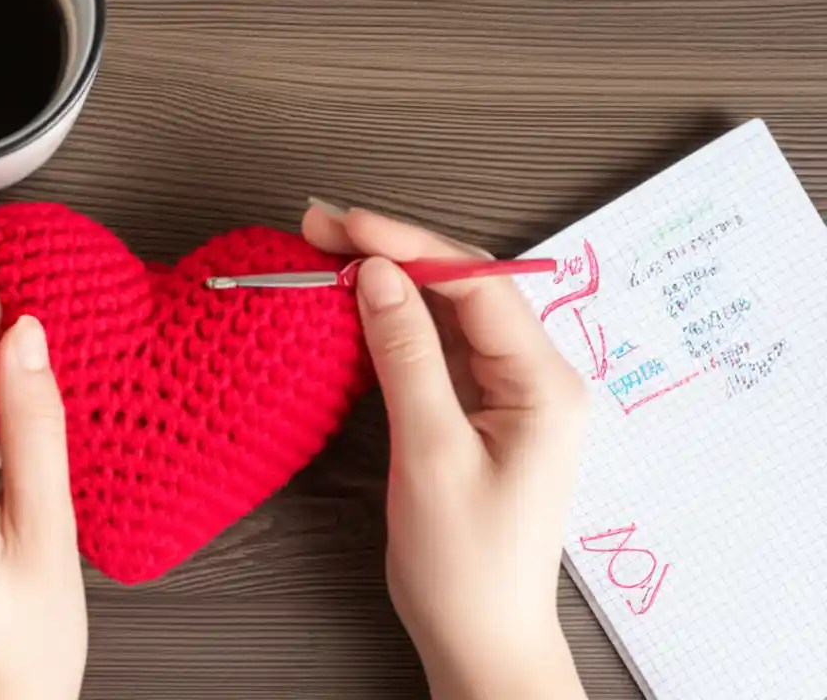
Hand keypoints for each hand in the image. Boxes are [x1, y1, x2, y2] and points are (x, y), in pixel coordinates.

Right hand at [304, 203, 588, 699]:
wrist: (479, 640)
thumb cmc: (465, 564)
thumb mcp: (431, 453)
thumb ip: (407, 356)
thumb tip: (375, 273)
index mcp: (545, 384)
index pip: (477, 285)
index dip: (409, 244)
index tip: (345, 224)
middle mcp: (534, 378)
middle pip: (462, 289)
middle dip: (393, 251)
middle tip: (321, 225)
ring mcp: (505, 394)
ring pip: (444, 315)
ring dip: (387, 282)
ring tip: (325, 250)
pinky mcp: (476, 413)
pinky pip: (434, 351)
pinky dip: (390, 324)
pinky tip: (351, 304)